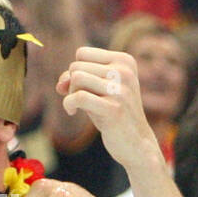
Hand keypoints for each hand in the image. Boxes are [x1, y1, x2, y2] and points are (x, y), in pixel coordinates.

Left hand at [58, 47, 157, 169]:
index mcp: (125, 61)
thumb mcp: (97, 90)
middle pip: (77, 66)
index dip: (75, 70)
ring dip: (69, 94)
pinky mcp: (114, 108)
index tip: (78, 87)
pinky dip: (68, 104)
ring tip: (76, 106)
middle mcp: (125, 71)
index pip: (82, 53)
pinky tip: (71, 112)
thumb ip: (77, 79)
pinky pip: (78, 97)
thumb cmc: (113, 113)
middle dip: (71, 84)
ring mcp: (121, 89)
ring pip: (76, 78)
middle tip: (78, 101)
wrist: (136, 143)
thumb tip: (61, 83)